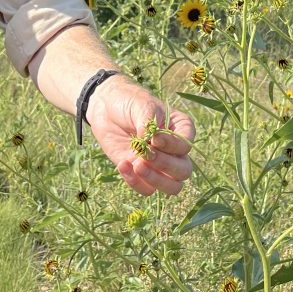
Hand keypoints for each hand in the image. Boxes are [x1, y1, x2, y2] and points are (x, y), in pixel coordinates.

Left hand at [86, 77, 195, 195]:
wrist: (106, 108)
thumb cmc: (129, 102)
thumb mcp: (142, 105)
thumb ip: (150, 125)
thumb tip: (150, 146)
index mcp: (180, 129)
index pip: (186, 145)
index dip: (173, 146)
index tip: (154, 138)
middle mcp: (174, 151)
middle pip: (184, 171)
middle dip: (165, 165)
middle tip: (146, 153)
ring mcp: (158, 165)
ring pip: (172, 187)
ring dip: (156, 180)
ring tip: (136, 164)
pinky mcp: (141, 174)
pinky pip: (147, 189)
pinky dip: (135, 182)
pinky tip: (122, 164)